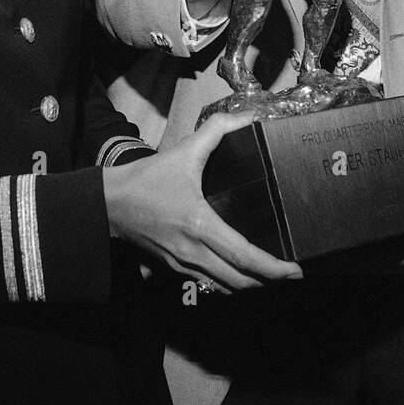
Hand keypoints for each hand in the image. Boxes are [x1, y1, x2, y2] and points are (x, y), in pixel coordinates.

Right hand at [102, 113, 302, 291]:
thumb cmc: (147, 178)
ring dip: (248, 286)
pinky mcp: (172, 268)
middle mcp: (192, 252)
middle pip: (239, 282)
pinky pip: (206, 283)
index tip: (294, 270)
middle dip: (268, 283)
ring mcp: (181, 264)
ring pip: (223, 287)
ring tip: (269, 277)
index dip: (272, 269)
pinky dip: (226, 283)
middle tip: (291, 275)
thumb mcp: (184, 151)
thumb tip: (248, 118)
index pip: (243, 256)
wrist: (109, 203)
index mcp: (200, 225)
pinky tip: (238, 274)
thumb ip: (218, 131)